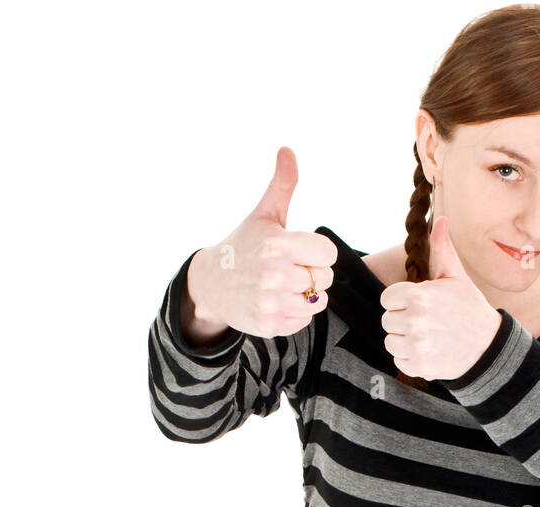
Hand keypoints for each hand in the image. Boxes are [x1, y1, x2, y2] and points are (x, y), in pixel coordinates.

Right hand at [185, 146, 337, 338]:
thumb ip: (282, 185)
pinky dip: (296, 314)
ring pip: (317, 302)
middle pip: (325, 279)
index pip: (328, 254)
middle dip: (313, 273)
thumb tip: (287, 149)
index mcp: (277, 245)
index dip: (318, 253)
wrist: (212, 283)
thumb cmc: (245, 245)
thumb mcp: (264, 215)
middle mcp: (275, 275)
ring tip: (284, 285)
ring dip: (307, 295)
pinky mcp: (269, 325)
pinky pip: (304, 321)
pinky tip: (278, 302)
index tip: (301, 251)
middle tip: (290, 269)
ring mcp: (271, 302)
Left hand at [379, 216, 501, 380]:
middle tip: (424, 320)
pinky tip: (427, 350)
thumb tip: (440, 219)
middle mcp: (416, 322)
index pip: (386, 298)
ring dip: (403, 340)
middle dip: (402, 319)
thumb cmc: (469, 308)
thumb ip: (441, 249)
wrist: (488, 346)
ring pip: (390, 341)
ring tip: (425, 336)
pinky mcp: (419, 367)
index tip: (416, 303)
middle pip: (387, 320)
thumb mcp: (456, 277)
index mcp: (420, 296)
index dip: (400, 300)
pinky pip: (398, 361)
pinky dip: (409, 358)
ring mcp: (417, 346)